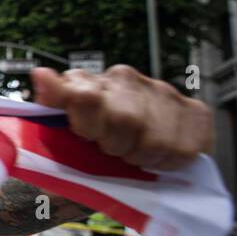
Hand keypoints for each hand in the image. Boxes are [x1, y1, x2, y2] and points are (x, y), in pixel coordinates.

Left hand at [30, 65, 211, 170]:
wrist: (135, 150)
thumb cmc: (88, 144)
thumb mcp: (56, 132)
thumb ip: (51, 106)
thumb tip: (42, 74)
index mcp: (85, 84)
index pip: (84, 91)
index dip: (85, 117)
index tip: (86, 130)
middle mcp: (125, 79)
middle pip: (123, 119)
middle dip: (116, 145)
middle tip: (112, 151)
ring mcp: (162, 92)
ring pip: (155, 138)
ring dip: (141, 156)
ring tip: (133, 153)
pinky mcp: (194, 110)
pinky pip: (182, 147)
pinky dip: (168, 162)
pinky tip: (158, 154)